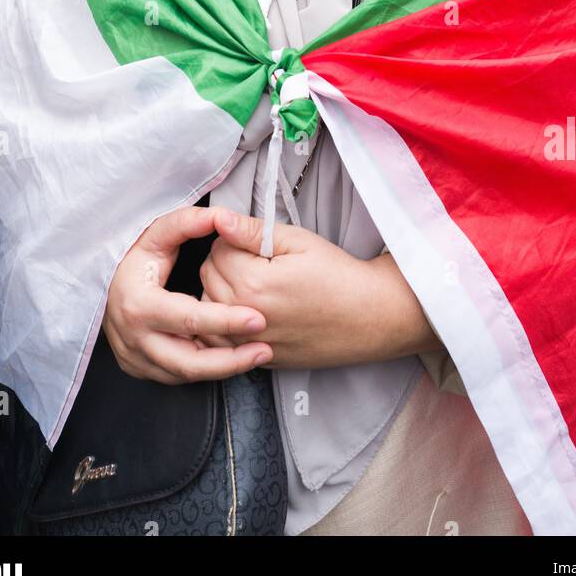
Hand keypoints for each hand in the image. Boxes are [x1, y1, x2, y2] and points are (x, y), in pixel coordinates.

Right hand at [102, 206, 272, 384]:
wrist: (103, 283)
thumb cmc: (132, 258)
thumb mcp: (155, 234)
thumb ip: (187, 222)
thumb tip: (221, 216)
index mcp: (138, 304)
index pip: (188, 319)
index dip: (226, 320)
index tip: (258, 318)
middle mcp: (133, 338)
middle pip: (188, 361)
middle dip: (231, 359)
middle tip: (264, 348)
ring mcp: (134, 357)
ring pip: (185, 374)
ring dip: (223, 368)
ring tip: (257, 353)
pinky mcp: (139, 368)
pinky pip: (177, 376)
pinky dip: (205, 368)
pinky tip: (230, 357)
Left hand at [199, 210, 441, 368]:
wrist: (369, 317)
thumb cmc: (337, 276)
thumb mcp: (297, 241)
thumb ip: (252, 231)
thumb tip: (219, 218)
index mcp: (252, 284)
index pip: (216, 248)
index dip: (235, 238)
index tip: (257, 242)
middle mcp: (244, 316)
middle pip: (206, 275)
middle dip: (225, 261)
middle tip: (259, 259)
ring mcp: (248, 341)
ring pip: (208, 305)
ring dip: (221, 289)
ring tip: (255, 282)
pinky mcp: (255, 357)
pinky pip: (219, 336)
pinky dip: (224, 320)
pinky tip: (248, 308)